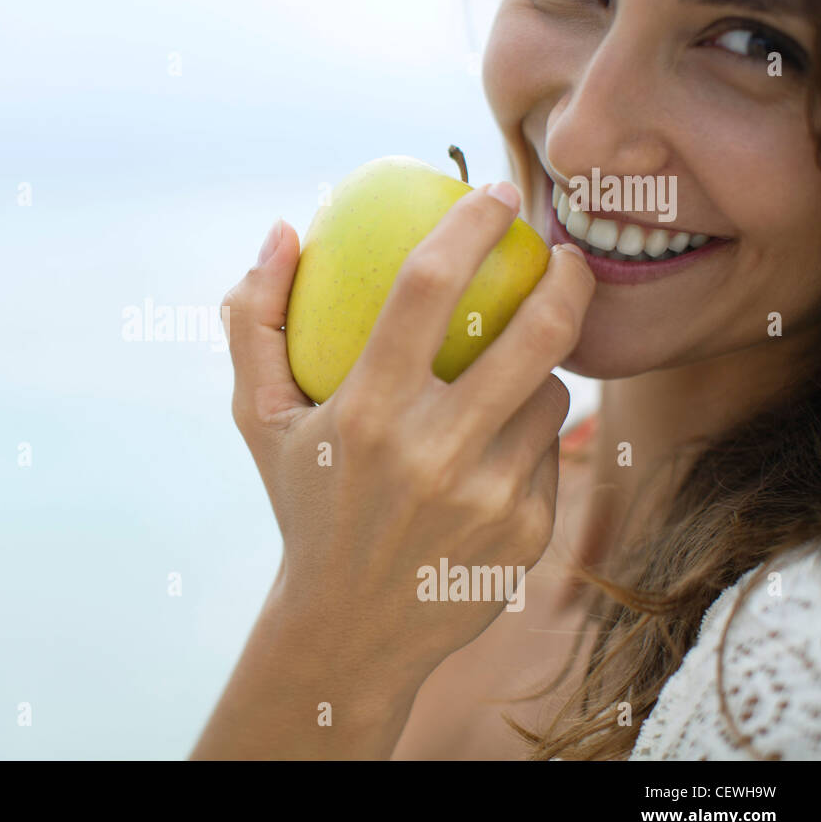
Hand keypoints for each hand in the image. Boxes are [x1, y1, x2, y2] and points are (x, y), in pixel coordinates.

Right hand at [221, 183, 595, 674]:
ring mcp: (489, 497)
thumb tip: (282, 231)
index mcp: (364, 413)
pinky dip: (529, 437)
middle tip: (564, 256)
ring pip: (549, 393)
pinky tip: (494, 456)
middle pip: (532, 334)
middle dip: (565, 279)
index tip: (497, 194)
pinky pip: (551, 450)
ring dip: (536, 371)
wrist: (350, 626)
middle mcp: (432, 452)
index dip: (471, 225)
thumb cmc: (304, 502)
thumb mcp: (257, 420)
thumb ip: (255, 322)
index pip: (427, 288)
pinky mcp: (528, 533)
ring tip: (502, 381)